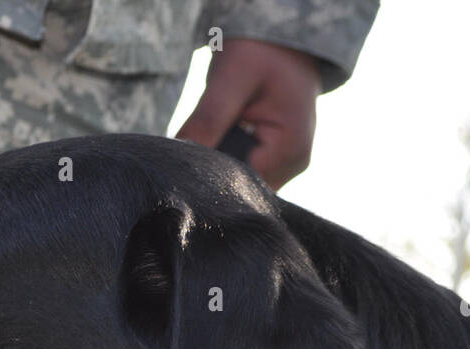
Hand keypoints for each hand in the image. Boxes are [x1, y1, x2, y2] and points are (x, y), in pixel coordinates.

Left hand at [176, 39, 321, 189]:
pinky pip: (243, 168)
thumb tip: (176, 154)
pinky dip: (225, 158)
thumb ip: (207, 120)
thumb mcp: (230, 80)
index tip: (184, 161)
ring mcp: (286, 163)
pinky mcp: (274, 158)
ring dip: (218, 165)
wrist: (281, 40)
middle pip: (241, 186)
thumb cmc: (260, 52)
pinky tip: (214, 141)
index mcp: (291, 150)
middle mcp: (293, 164)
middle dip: (213, 172)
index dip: (209, 176)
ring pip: (240, 180)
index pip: (240, 184)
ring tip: (204, 140)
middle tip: (188, 149)